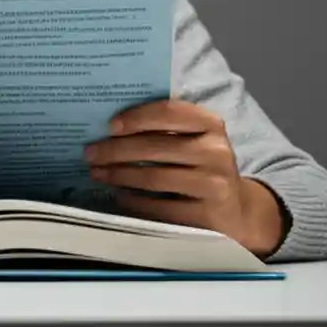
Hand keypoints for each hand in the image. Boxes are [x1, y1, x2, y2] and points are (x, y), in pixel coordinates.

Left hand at [83, 99, 285, 256]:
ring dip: (119, 175)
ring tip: (98, 173)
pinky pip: (160, 208)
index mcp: (211, 124)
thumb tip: (111, 125)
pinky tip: (118, 196)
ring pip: (154, 178)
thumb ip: (165, 128)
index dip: (137, 117)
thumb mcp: (195, 140)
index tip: (109, 126)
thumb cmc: (202, 166)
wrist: (236, 210)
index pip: (170, 111)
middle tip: (89, 153)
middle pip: (155, 147)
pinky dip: (134, 202)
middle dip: (115, 150)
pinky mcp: (208, 215)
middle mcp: (216, 151)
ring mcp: (214, 185)